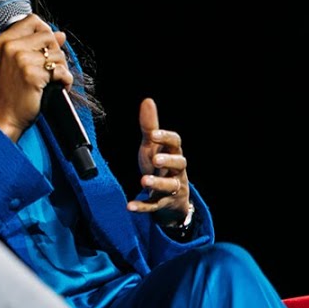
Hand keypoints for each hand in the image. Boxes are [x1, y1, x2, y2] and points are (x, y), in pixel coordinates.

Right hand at [0, 14, 72, 141]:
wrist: (4, 116)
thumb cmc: (10, 91)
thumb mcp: (15, 63)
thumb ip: (35, 45)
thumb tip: (61, 34)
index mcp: (4, 40)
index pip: (33, 20)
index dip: (45, 32)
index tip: (44, 48)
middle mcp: (10, 46)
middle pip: (48, 35)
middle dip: (55, 52)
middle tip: (49, 69)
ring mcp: (21, 59)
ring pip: (57, 54)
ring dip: (61, 68)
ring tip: (51, 80)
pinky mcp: (33, 74)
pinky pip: (61, 71)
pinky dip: (64, 81)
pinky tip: (56, 87)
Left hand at [129, 97, 191, 225]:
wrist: (170, 198)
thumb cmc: (160, 166)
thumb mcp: (153, 146)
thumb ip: (150, 127)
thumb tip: (147, 100)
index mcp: (174, 153)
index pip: (177, 143)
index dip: (167, 138)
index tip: (154, 134)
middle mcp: (177, 171)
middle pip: (180, 164)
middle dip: (168, 160)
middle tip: (155, 158)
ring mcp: (171, 188)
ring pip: (169, 186)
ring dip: (157, 182)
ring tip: (143, 180)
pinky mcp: (162, 204)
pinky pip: (154, 206)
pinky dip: (142, 207)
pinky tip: (129, 206)